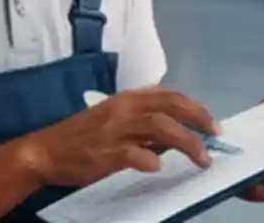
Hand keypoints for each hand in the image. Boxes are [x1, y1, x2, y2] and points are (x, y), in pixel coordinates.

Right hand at [17, 87, 220, 187]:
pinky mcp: (105, 153)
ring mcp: (115, 130)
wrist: (46, 151)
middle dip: (199, 119)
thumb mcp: (113, 118)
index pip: (170, 95)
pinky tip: (160, 168)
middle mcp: (124, 108)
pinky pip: (134, 153)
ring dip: (187, 142)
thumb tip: (174, 132)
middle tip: (216, 136)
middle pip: (171, 106)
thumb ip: (141, 121)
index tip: (212, 123)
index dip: (195, 107)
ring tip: (202, 158)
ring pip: (160, 127)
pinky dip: (151, 159)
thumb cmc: (82, 137)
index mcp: (127, 98)